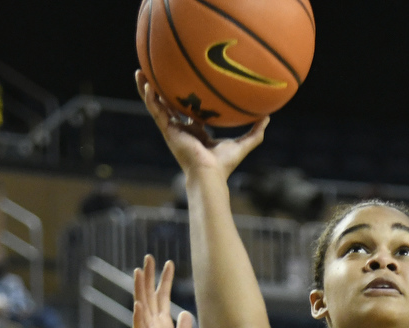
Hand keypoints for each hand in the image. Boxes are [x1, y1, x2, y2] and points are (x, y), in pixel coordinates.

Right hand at [131, 255, 194, 327]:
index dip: (165, 281)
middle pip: (150, 297)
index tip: (168, 262)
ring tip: (138, 272)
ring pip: (142, 309)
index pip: (163, 298)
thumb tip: (184, 313)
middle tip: (148, 257)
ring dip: (140, 291)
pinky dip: (139, 318)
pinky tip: (137, 305)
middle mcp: (154, 327)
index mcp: (163, 326)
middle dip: (149, 278)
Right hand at [135, 72, 266, 181]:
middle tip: (157, 74)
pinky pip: (156, 110)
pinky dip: (150, 97)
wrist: (209, 174)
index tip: (186, 85)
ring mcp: (173, 129)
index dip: (187, 100)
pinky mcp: (167, 131)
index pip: (189, 112)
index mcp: (196, 132)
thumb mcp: (243, 144)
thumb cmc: (224, 164)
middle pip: (170, 105)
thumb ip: (255, 131)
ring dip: (148, 89)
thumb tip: (268, 116)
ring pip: (157, 105)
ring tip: (140, 72)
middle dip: (163, 91)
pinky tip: (147, 83)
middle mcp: (182, 129)